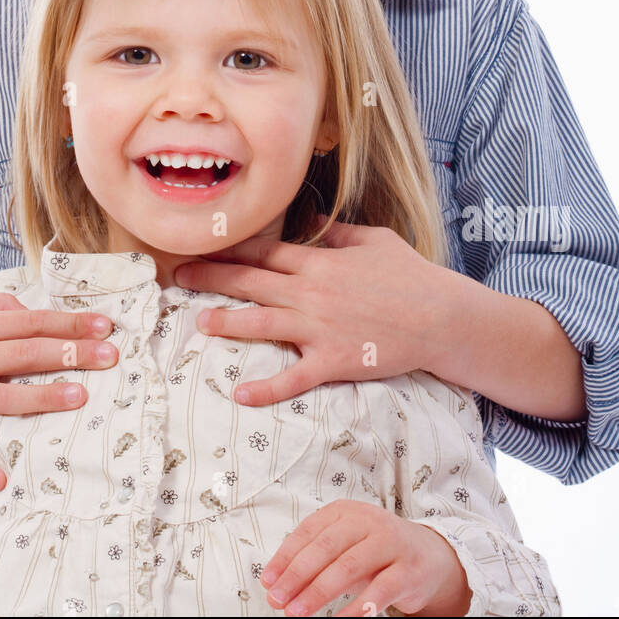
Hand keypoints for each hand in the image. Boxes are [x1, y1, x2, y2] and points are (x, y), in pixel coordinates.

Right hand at [0, 288, 118, 490]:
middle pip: (27, 355)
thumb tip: (32, 312)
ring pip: (5, 397)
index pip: (32, 322)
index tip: (104, 327)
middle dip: (71, 355)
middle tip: (111, 357)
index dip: (69, 323)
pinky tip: (1, 480)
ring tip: (79, 397)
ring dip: (42, 398)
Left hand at [173, 216, 450, 405]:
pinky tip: (240, 394)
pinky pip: (294, 377)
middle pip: (251, 282)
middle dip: (211, 277)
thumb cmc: (411, 275)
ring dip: (227, 322)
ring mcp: (320, 328)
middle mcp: (311, 293)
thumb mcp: (375, 239)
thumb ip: (339, 233)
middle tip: (178, 275)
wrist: (440, 316)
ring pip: (262, 324)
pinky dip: (266, 388)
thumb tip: (314, 225)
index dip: (229, 248)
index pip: (264, 251)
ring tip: (200, 322)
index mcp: (319, 262)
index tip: (202, 244)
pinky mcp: (333, 361)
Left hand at [260, 500, 470, 616]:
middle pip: (325, 548)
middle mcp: (368, 521)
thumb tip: (278, 585)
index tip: (268, 582)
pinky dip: (356, 608)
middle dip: (297, 576)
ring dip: (318, 592)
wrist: (430, 556)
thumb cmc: (376, 552)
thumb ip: (315, 561)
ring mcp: (390, 543)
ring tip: (297, 613)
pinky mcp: (408, 570)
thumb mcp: (345, 547)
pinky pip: (379, 591)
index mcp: (345, 511)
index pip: (308, 532)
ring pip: (348, 567)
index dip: (285, 558)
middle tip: (277, 599)